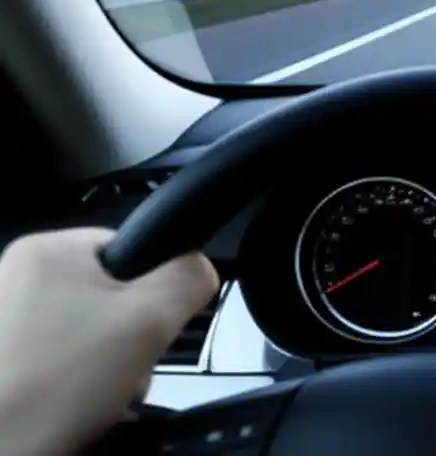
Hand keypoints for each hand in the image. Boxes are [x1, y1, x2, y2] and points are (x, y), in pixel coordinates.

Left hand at [0, 228, 218, 455]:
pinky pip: (58, 356)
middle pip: (109, 294)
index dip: (154, 289)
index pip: (130, 249)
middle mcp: (16, 276)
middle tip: (124, 368)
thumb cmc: (58, 383)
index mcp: (48, 250)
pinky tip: (73, 401)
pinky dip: (74, 378)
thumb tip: (201, 268)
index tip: (148, 328)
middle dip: (129, 336)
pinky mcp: (4, 356)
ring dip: (106, 362)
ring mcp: (4, 319)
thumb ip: (188, 280)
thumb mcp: (150, 321)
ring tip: (97, 391)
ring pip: (87, 329)